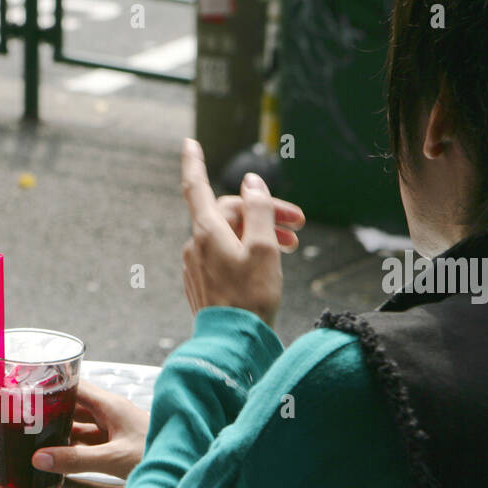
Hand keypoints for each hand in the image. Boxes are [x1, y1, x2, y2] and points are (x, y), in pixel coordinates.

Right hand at [30, 380, 149, 479]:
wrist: (186, 468)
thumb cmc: (156, 454)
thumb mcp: (112, 458)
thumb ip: (76, 459)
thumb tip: (38, 459)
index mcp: (110, 405)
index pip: (75, 386)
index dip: (52, 385)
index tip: (27, 390)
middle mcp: (111, 413)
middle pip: (75, 406)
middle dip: (51, 411)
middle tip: (23, 417)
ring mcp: (115, 429)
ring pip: (81, 425)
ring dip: (61, 430)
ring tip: (34, 436)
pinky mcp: (118, 445)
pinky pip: (89, 442)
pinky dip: (74, 446)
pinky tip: (59, 455)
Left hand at [180, 138, 286, 327]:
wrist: (233, 344)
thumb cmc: (251, 298)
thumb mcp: (264, 248)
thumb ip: (259, 210)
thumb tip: (251, 182)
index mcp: (207, 231)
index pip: (197, 187)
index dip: (194, 163)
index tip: (189, 143)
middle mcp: (196, 245)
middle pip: (230, 213)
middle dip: (264, 213)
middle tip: (299, 226)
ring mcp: (197, 265)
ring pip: (230, 236)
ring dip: (260, 234)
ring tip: (291, 247)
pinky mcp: (202, 283)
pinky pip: (225, 256)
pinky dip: (247, 252)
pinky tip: (268, 266)